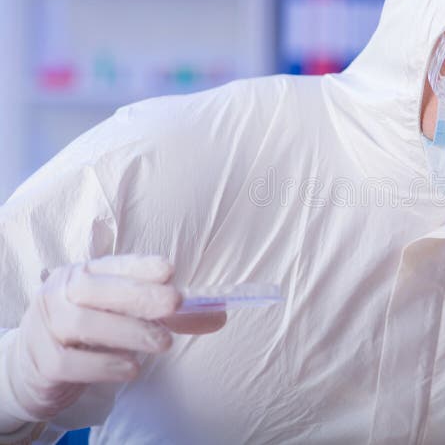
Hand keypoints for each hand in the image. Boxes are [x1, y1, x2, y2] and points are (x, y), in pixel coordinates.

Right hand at [1, 255, 182, 422]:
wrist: (36, 367)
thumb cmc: (90, 334)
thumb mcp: (125, 315)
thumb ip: (169, 316)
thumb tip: (218, 317)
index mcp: (82, 274)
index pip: (111, 265)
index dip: (139, 266)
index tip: (169, 270)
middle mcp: (59, 293)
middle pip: (94, 288)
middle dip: (139, 295)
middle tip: (175, 303)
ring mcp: (46, 326)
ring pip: (84, 324)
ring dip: (129, 332)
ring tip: (164, 343)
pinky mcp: (42, 361)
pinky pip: (70, 362)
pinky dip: (105, 365)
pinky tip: (132, 369)